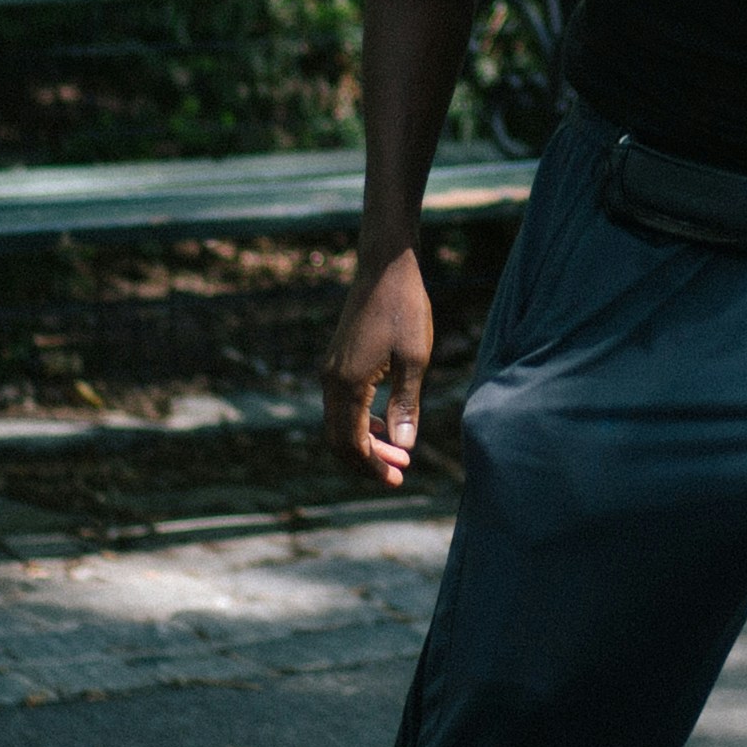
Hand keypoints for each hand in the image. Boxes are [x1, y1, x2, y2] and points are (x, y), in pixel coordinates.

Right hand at [324, 248, 435, 487]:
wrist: (385, 267)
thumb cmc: (405, 309)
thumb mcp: (415, 360)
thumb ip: (407, 404)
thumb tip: (404, 446)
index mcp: (348, 383)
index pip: (353, 442)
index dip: (373, 466)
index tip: (397, 479)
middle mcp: (331, 380)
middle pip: (340, 439)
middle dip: (368, 460)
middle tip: (398, 475)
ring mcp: (331, 370)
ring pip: (340, 423)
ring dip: (366, 442)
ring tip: (398, 454)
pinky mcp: (337, 361)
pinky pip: (342, 405)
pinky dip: (361, 422)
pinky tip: (387, 424)